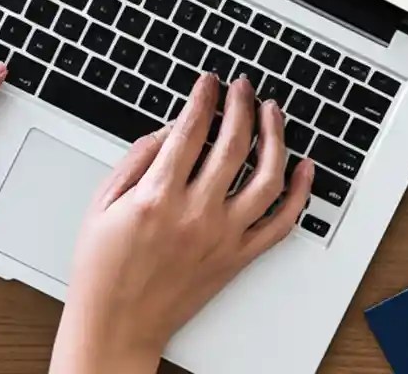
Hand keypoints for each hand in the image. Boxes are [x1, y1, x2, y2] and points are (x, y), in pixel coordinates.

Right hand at [49, 74, 315, 373]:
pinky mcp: (238, 258)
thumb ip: (137, 160)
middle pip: (233, 144)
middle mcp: (196, 215)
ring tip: (272, 112)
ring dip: (275, 137)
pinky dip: (299, 192)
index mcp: (157, 197)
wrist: (118, 325)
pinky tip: (304, 167)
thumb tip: (171, 129)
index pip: (191, 130)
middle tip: (242, 86)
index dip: (204, 98)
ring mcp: (223, 237)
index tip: (209, 83)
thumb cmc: (103, 270)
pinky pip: (281, 223)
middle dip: (241, 104)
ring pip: (266, 176)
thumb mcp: (103, 204)